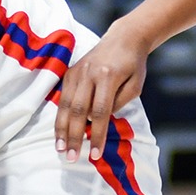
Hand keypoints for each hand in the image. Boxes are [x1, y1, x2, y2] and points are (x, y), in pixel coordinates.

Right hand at [55, 24, 152, 163]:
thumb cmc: (133, 65)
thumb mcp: (136, 85)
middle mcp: (88, 73)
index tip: (95, 155)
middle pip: (79, 110)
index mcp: (108, 76)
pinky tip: (59, 132)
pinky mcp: (70, 72)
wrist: (123, 38)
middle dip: (74, 136)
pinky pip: (63, 98)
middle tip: (71, 157)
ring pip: (66, 105)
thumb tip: (99, 122)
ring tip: (60, 148)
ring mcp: (77, 72)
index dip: (97, 135)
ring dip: (62, 129)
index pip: (101, 112)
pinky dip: (61, 117)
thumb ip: (119, 103)